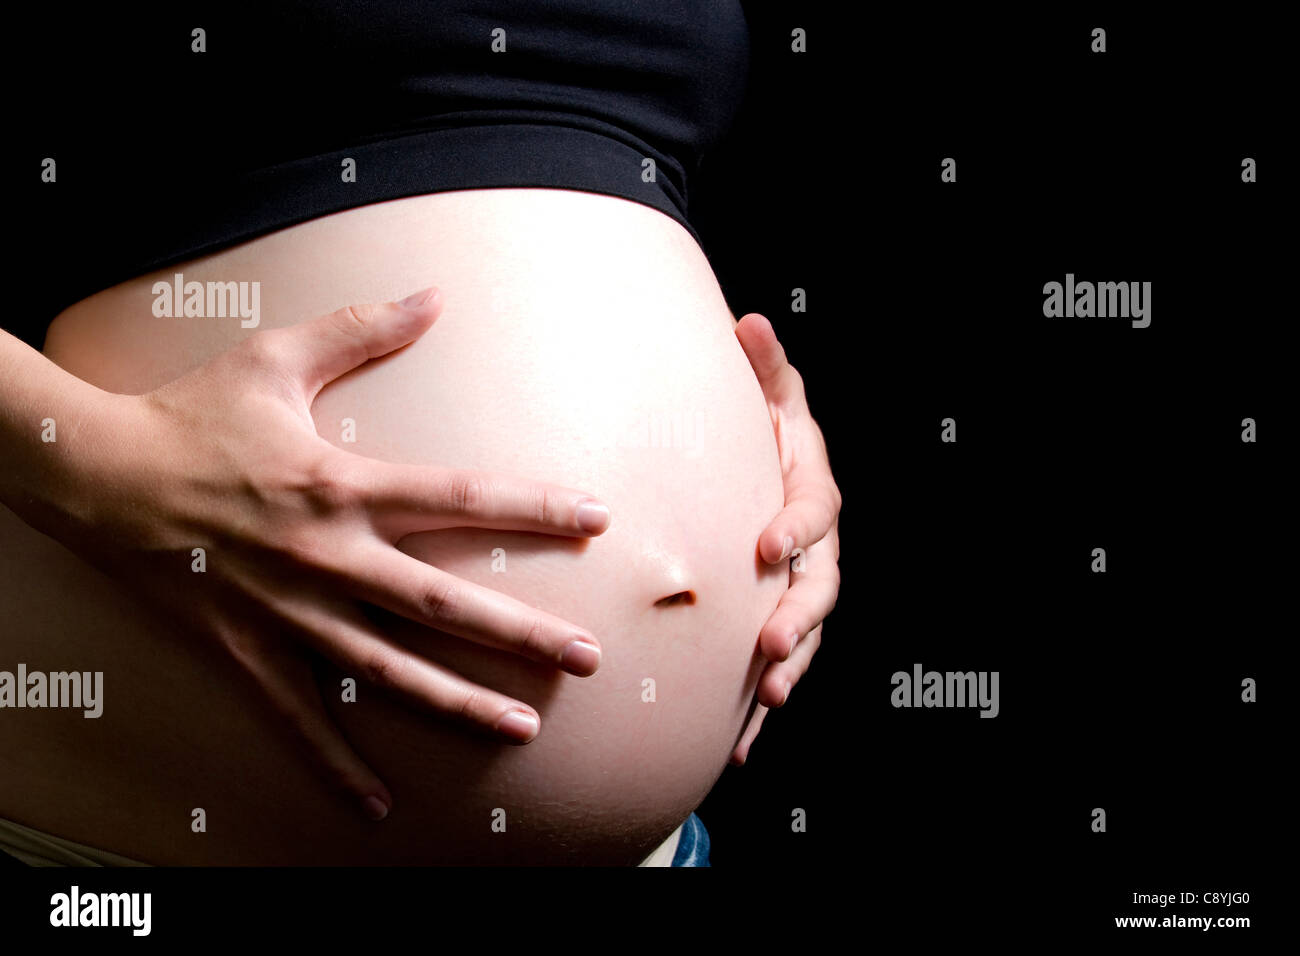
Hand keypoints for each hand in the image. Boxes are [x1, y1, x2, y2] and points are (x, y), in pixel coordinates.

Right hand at [48, 287, 611, 818]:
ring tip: (524, 728)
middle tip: (588, 658)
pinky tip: (375, 806)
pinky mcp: (247, 649)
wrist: (96, 473)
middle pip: (444, 602)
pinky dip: (334, 764)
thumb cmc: (192, 412)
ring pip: (389, 670)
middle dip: (522, 633)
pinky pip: (298, 718)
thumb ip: (363, 328)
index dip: (537, 507)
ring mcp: (289, 610)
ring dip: (459, 702)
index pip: (464, 496)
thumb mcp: (279, 357)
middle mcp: (329, 554)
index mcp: (345, 483)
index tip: (598, 519)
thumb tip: (434, 294)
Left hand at [729, 313, 840, 764]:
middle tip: (769, 644)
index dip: (796, 527)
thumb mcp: (766, 392)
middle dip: (798, 616)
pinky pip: (783, 659)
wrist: (762, 459)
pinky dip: (761, 702)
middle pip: (821, 584)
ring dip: (792, 666)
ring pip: (809, 630)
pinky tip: (740, 744)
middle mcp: (816, 541)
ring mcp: (803, 581)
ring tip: (769, 699)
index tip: (768, 547)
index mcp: (812, 485)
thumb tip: (749, 323)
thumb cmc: (761, 425)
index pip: (813, 509)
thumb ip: (762, 367)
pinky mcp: (783, 613)